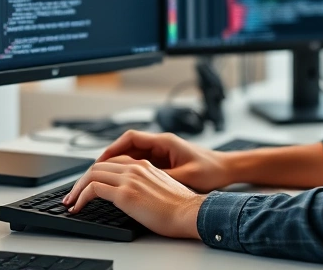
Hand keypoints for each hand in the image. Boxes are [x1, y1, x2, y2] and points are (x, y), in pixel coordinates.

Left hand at [62, 155, 205, 238]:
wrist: (190, 212)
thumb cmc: (181, 207)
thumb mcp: (162, 188)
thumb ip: (147, 185)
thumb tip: (136, 195)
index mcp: (145, 165)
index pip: (112, 162)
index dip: (96, 172)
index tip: (88, 184)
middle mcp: (135, 168)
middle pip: (98, 166)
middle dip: (81, 180)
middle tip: (73, 194)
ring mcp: (129, 179)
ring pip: (91, 174)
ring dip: (77, 188)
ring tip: (71, 201)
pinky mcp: (124, 194)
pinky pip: (93, 189)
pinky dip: (81, 197)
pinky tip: (78, 207)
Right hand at [95, 130, 233, 192]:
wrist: (227, 169)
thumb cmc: (211, 170)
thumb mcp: (186, 176)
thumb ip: (164, 177)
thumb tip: (142, 184)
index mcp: (165, 142)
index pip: (131, 138)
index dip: (112, 148)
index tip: (99, 160)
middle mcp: (162, 145)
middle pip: (128, 147)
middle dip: (110, 158)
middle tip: (94, 173)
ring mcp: (163, 153)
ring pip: (133, 156)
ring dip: (119, 166)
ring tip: (103, 180)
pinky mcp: (165, 162)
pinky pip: (142, 164)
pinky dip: (130, 172)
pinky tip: (122, 184)